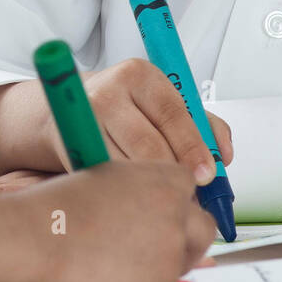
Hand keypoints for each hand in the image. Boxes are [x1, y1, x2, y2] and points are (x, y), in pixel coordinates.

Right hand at [0, 60, 232, 182]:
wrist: (56, 112)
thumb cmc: (122, 113)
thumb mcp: (163, 108)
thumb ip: (203, 126)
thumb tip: (225, 155)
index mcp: (140, 76)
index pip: (175, 115)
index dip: (194, 148)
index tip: (207, 175)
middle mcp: (108, 90)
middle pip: (151, 146)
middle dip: (172, 177)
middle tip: (188, 199)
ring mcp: (82, 118)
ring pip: (127, 167)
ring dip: (148, 191)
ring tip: (162, 204)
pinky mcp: (65, 146)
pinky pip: (103, 178)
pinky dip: (120, 194)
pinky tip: (131, 202)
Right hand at [0, 161, 215, 281]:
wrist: (35, 240)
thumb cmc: (57, 207)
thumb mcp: (106, 178)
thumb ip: (138, 187)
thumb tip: (155, 203)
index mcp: (164, 177)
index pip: (189, 187)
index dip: (175, 201)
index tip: (163, 212)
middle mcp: (177, 210)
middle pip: (203, 223)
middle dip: (186, 231)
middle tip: (159, 240)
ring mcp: (173, 246)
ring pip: (189, 253)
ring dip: (170, 254)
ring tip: (132, 256)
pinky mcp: (163, 279)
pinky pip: (169, 278)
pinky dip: (152, 276)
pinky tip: (122, 273)